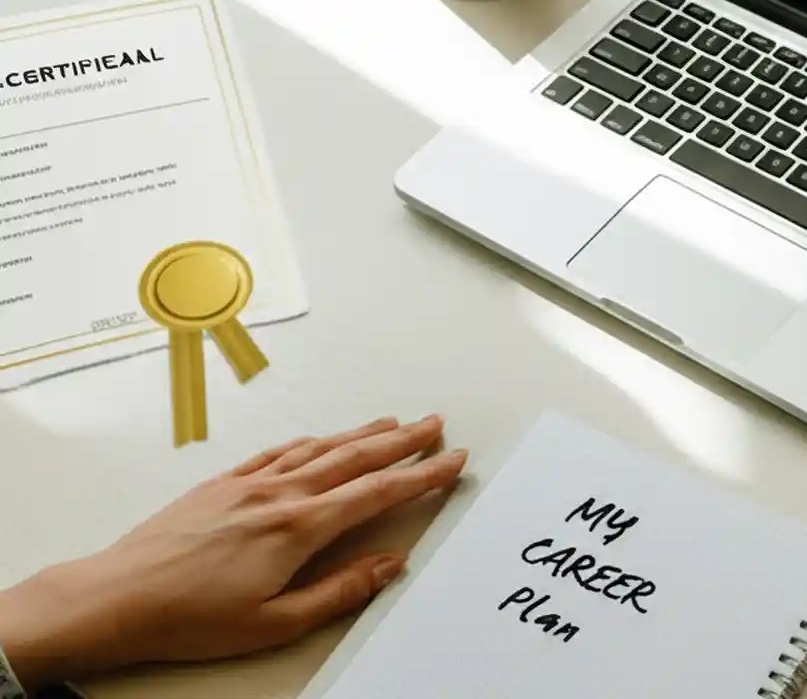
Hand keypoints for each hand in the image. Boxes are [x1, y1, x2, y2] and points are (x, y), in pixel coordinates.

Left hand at [0, 415, 464, 688]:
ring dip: (361, 434)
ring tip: (392, 423)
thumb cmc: (191, 618)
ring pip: (319, 448)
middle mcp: (279, 495)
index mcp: (299, 528)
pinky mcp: (220, 485)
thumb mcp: (277, 622)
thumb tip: (389, 566)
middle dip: (402, 441)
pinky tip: (319, 439)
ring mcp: (248, 485)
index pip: (377, 492)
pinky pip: (276, 453)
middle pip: (355, 457)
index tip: (452, 461)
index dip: (421, 476)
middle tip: (435, 425)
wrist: (117, 597)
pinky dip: (308, 442)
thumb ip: (341, 591)